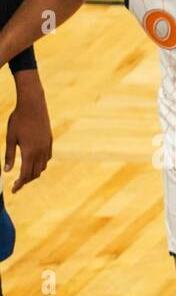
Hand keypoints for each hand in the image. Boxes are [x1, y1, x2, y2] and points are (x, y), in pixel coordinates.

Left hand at [5, 71, 51, 192]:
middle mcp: (40, 152)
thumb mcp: (10, 137)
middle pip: (34, 174)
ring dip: (33, 173)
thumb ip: (9, 155)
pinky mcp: (50, 143)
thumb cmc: (19, 120)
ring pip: (42, 168)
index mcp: (29, 152)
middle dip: (26, 181)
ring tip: (24, 174)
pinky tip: (33, 162)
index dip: (19, 184)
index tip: (13, 190)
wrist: (34, 105)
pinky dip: (40, 164)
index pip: (25, 174)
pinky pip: (46, 159)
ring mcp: (47, 148)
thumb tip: (6, 171)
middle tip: (17, 184)